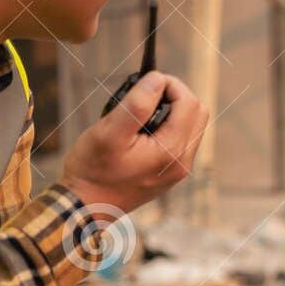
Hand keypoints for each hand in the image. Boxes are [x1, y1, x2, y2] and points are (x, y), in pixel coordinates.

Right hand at [59, 72, 209, 216]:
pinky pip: (181, 139)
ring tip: (141, 109)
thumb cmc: (92, 170)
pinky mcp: (170, 172)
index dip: (170, 84)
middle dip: (175, 95)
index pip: (190, 103)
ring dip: (172, 109)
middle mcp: (182, 162)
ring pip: (192, 126)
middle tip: (145, 92)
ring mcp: (178, 169)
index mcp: (172, 152)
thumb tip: (157, 79)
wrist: (86, 206)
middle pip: (198, 113)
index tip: (145, 81)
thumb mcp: (109, 132)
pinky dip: (167, 125)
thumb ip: (136, 104)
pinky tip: (142, 127)